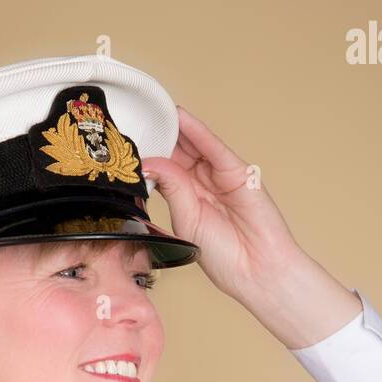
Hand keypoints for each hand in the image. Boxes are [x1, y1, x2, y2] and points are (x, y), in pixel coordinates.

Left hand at [140, 104, 303, 308]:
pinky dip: (197, 132)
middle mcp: (203, 185)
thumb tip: (150, 163)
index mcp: (187, 200)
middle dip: (159, 137)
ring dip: (175, 128)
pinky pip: (214, 147)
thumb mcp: (186, 221)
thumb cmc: (225, 257)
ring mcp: (220, 176)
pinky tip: (181, 118)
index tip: (126, 143)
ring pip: (194, 146)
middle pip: (178, 154)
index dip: (148, 156)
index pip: (164, 170)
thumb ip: (171, 189)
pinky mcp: (237, 172)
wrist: (256, 270)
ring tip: (154, 111)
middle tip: (136, 119)